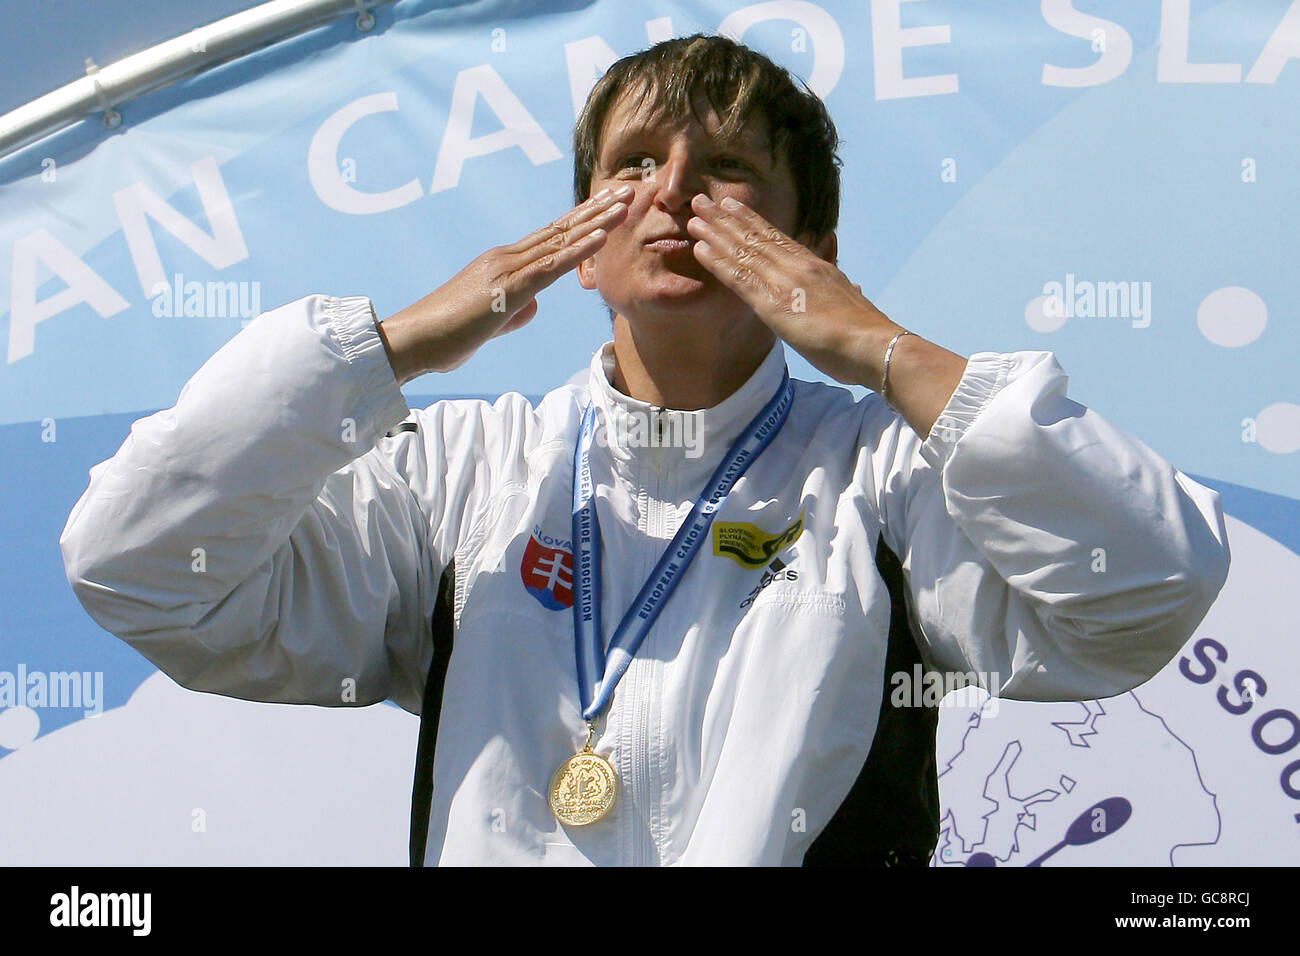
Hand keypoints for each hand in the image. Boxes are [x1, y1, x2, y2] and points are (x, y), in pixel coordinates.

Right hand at [378, 184, 633, 382]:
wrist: (412, 340)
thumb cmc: (444, 337)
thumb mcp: (488, 324)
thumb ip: (513, 312)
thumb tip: (534, 307)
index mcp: (502, 264)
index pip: (550, 237)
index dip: (582, 220)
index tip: (608, 204)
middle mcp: (506, 258)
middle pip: (560, 229)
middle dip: (597, 209)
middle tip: (628, 189)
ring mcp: (507, 269)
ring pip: (561, 240)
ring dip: (597, 221)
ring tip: (626, 203)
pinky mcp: (508, 288)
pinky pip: (551, 265)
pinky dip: (579, 249)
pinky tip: (602, 236)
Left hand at [685, 193, 900, 389]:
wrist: (873, 346)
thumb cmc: (866, 334)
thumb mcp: (855, 303)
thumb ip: (846, 291)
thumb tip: (853, 287)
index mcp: (816, 267)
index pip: (778, 238)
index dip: (752, 220)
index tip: (732, 206)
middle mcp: (798, 266)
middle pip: (755, 236)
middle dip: (726, 218)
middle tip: (702, 199)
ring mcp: (785, 281)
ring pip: (743, 250)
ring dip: (715, 232)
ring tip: (694, 214)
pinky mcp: (773, 303)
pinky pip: (739, 277)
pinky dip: (718, 261)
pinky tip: (700, 249)